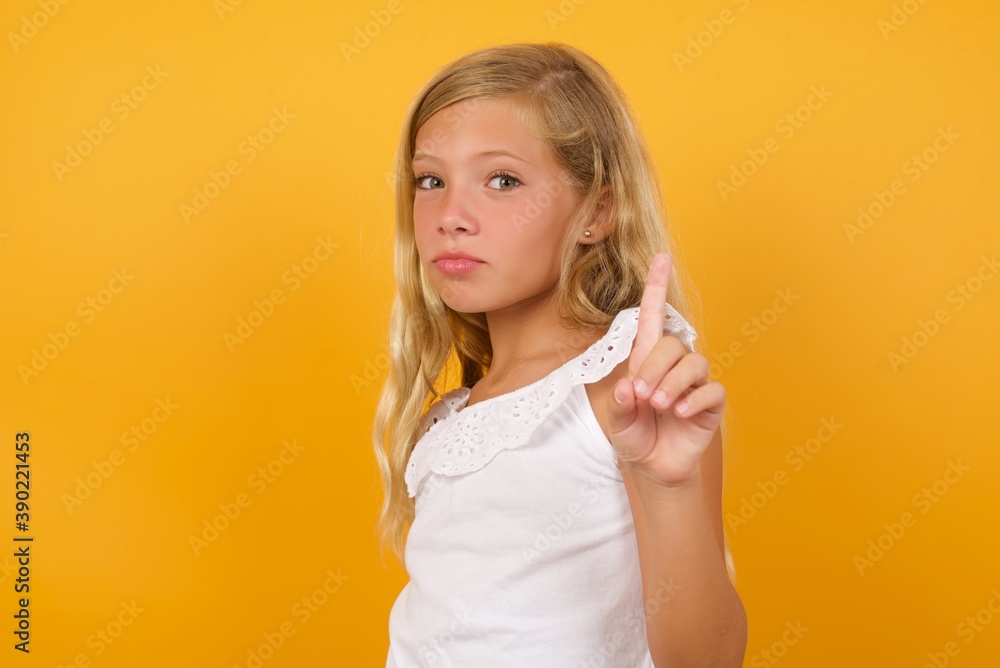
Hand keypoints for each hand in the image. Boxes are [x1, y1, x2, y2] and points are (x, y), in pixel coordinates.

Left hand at [607, 253, 725, 487]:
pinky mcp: (711, 403)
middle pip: (672, 344)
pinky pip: (710, 390)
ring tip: (656, 406)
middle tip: (640, 395)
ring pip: (693, 363)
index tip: (662, 258)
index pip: (654, 316)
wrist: (654, 468)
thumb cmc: (634, 436)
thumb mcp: (616, 422)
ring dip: (672, 383)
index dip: (657, 287)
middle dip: (654, 367)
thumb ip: (617, 405)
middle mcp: (674, 365)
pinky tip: (678, 413)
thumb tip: (626, 387)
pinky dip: (693, 399)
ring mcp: (694, 383)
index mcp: (647, 360)